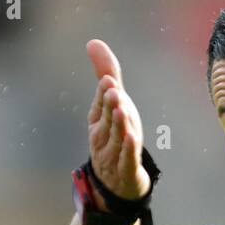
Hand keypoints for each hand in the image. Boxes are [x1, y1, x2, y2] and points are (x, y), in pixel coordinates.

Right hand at [85, 38, 150, 203]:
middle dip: (110, 105)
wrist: (118, 182)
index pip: (100, 105)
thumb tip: (93, 42)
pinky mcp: (126, 171)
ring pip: (117, 137)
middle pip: (108, 120)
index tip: (109, 79)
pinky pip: (127, 158)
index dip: (104, 93)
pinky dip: (128, 148)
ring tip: (121, 108)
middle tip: (113, 90)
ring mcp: (113, 156)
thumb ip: (105, 74)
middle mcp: (103, 137)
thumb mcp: (112, 105)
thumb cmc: (116, 136)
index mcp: (98, 121)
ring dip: (119, 123)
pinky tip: (132, 137)